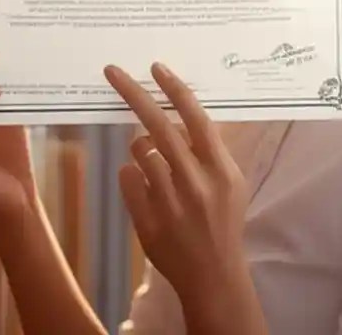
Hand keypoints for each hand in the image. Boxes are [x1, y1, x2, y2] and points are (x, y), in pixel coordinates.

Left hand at [105, 63, 266, 334]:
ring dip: (139, 146)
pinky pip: (126, 177)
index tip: (156, 67)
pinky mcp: (147, 219)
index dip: (175, 89)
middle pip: (158, 125)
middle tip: (112, 71)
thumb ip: (206, 151)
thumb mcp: (229, 183)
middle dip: (133, 93)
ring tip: (152, 160)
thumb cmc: (222, 221)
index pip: (196, 118)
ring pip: (138, 150)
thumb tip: (177, 115)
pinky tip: (146, 187)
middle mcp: (196, 182)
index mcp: (221, 169)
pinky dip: (130, 175)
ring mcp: (170, 202)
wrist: (213, 274)